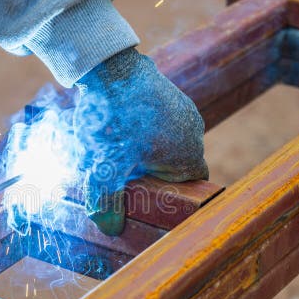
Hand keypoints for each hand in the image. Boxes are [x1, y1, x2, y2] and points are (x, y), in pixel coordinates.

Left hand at [74, 47, 207, 234]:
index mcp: (189, 156)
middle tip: (122, 174)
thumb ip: (106, 202)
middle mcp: (194, 133)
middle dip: (151, 172)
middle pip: (175, 166)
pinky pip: (159, 121)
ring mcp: (184, 110)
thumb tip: (111, 230)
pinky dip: (141, 127)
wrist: (110, 68)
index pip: (189, 189)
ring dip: (144, 149)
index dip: (169, 196)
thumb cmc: (113, 122)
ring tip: (116, 147)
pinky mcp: (169, 93)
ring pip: (166, 142)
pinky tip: (118, 125)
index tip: (147, 196)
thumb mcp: (104, 169)